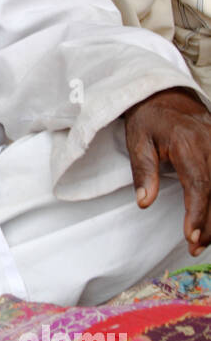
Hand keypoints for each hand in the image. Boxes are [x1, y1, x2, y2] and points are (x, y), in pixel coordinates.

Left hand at [124, 88, 210, 254]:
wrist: (166, 93)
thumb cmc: (149, 118)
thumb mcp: (137, 140)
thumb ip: (143, 171)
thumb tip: (144, 202)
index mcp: (188, 143)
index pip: (199, 183)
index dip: (198, 212)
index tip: (192, 235)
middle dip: (209, 223)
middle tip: (196, 246)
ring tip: (204, 241)